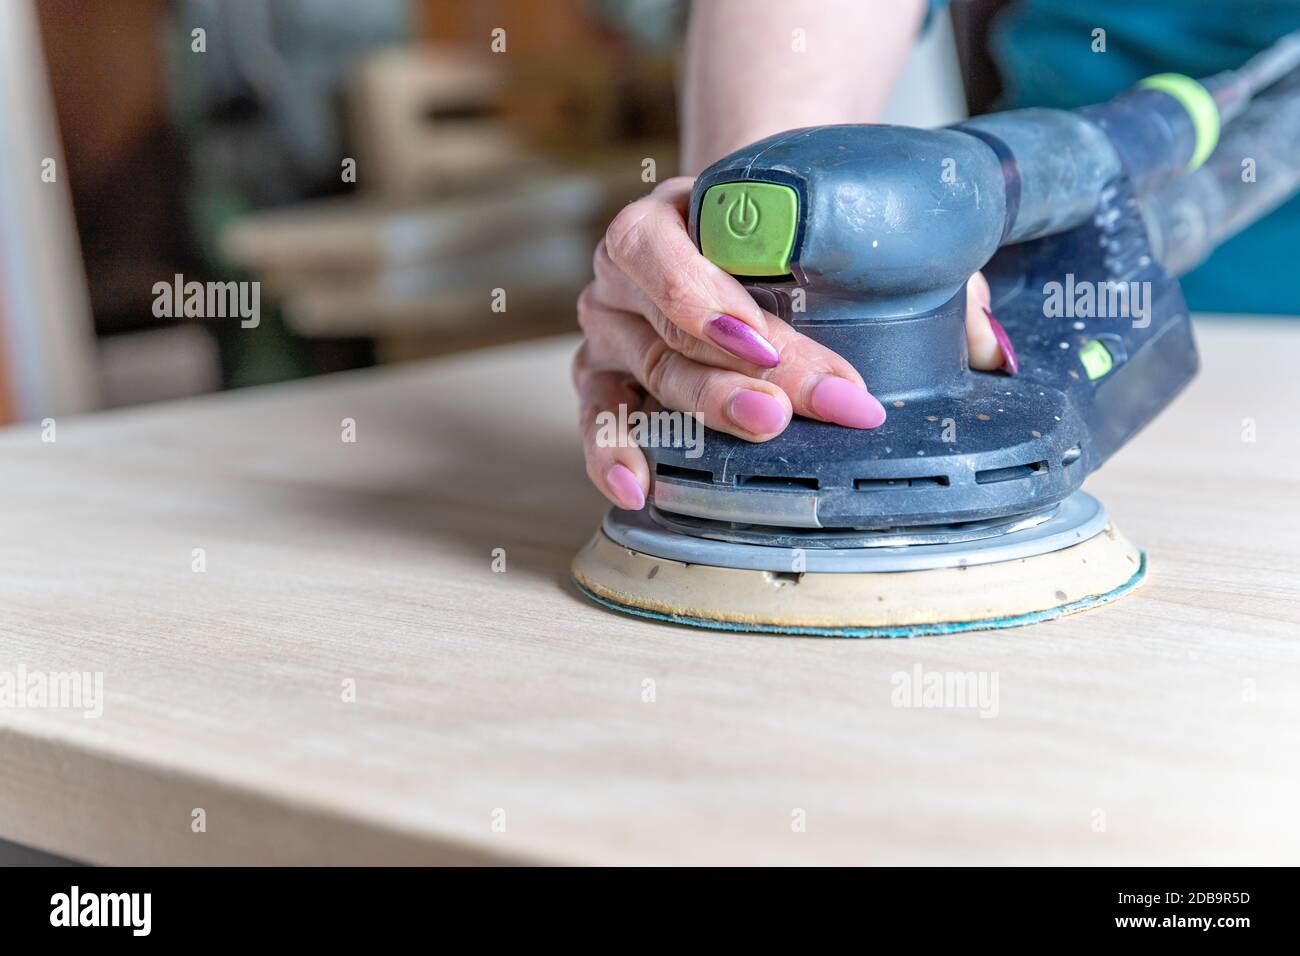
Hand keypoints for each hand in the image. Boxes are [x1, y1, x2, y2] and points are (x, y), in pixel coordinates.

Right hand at [572, 177, 1010, 510]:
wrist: (725, 234)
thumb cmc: (781, 240)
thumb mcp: (839, 234)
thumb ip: (915, 275)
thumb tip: (990, 352)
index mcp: (671, 214)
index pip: (682, 257)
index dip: (727, 305)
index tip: (786, 346)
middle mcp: (626, 270)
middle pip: (674, 324)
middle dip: (740, 371)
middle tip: (797, 406)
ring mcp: (610, 327)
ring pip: (646, 370)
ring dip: (703, 407)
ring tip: (763, 428)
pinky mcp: (601, 378)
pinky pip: (597, 418)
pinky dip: (613, 452)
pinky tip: (642, 487)